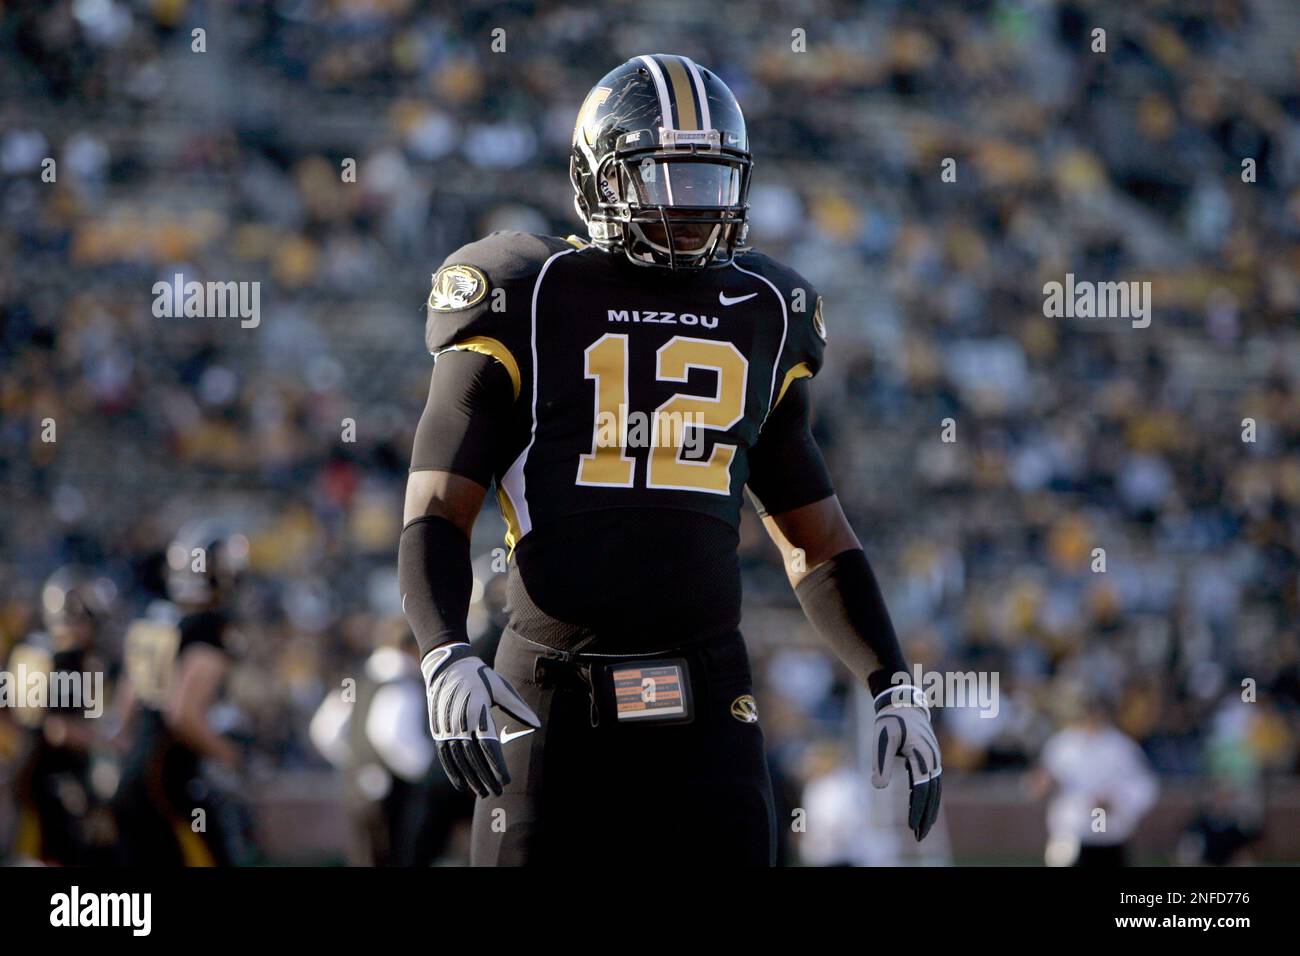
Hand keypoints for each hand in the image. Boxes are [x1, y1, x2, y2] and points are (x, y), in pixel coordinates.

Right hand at [421, 643, 540, 796]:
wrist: (447, 666)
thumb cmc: (479, 676)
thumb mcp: (500, 687)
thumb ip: (518, 707)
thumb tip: (537, 723)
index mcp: (478, 712)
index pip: (488, 746)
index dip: (497, 766)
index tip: (506, 780)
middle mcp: (460, 722)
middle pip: (474, 757)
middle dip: (486, 778)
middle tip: (497, 793)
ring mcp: (447, 728)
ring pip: (459, 760)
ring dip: (470, 779)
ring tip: (482, 793)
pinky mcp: (438, 730)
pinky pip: (445, 756)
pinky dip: (452, 772)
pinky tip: (461, 786)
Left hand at [871, 684, 942, 840]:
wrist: (903, 703)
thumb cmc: (890, 721)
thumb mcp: (882, 739)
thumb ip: (881, 762)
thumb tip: (878, 787)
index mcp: (921, 754)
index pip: (921, 787)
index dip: (917, 808)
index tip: (912, 826)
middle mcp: (932, 758)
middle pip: (932, 793)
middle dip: (927, 816)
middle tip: (919, 837)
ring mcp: (934, 758)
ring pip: (935, 790)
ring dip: (930, 810)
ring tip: (922, 829)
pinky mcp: (930, 759)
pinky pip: (932, 783)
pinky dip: (929, 799)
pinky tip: (922, 810)